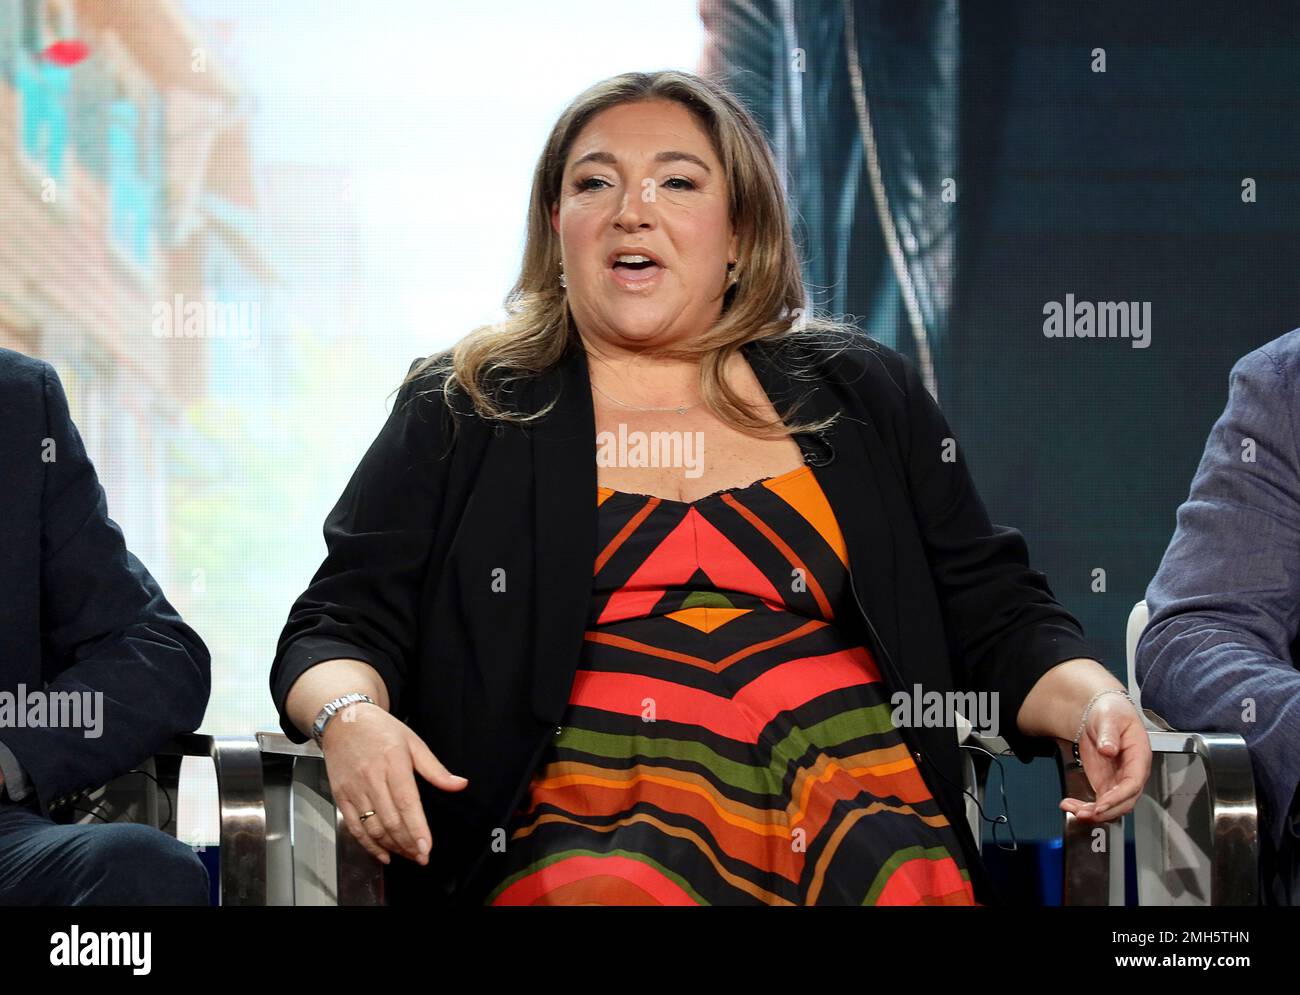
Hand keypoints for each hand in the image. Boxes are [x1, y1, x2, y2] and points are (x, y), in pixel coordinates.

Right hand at [320, 703, 468, 865]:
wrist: (343, 721)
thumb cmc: (380, 730)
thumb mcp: (413, 742)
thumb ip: (436, 769)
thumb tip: (460, 785)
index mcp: (393, 762)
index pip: (407, 802)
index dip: (417, 828)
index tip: (427, 847)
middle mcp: (372, 777)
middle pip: (391, 820)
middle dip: (408, 843)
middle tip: (422, 857)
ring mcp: (354, 788)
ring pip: (373, 827)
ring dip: (392, 846)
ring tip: (407, 854)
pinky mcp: (341, 796)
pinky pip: (354, 827)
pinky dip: (368, 845)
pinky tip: (383, 854)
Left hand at [1059, 693, 1151, 822]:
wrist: (1102, 713)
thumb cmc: (1112, 713)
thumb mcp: (1110, 718)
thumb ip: (1109, 734)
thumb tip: (1108, 749)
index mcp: (1139, 757)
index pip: (1133, 784)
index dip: (1118, 798)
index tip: (1101, 805)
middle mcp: (1132, 773)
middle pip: (1124, 802)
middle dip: (1105, 811)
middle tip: (1083, 813)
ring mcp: (1118, 781)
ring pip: (1111, 807)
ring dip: (1092, 813)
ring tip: (1071, 809)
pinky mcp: (1105, 784)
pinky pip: (1098, 802)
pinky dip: (1085, 807)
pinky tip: (1069, 805)